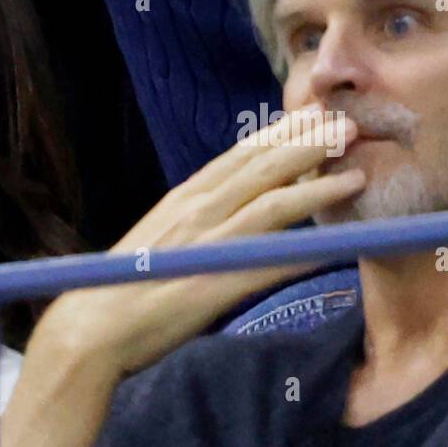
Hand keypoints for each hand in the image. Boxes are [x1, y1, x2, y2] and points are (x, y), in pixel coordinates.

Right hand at [0, 106, 365, 446]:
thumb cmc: (121, 288)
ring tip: (356, 169)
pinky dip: (308, 246)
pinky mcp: (216, 281)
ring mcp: (207, 244)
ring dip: (318, 183)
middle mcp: (195, 211)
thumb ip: (192, 224)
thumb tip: (225, 215)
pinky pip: (272, 259)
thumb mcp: (158, 241)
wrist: (92, 328)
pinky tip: (340, 239)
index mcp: (181, 199)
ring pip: (273, 203)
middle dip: (308, 143)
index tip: (314, 118)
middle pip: (262, 168)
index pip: (238, 156)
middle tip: (349, 126)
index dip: (280, 135)